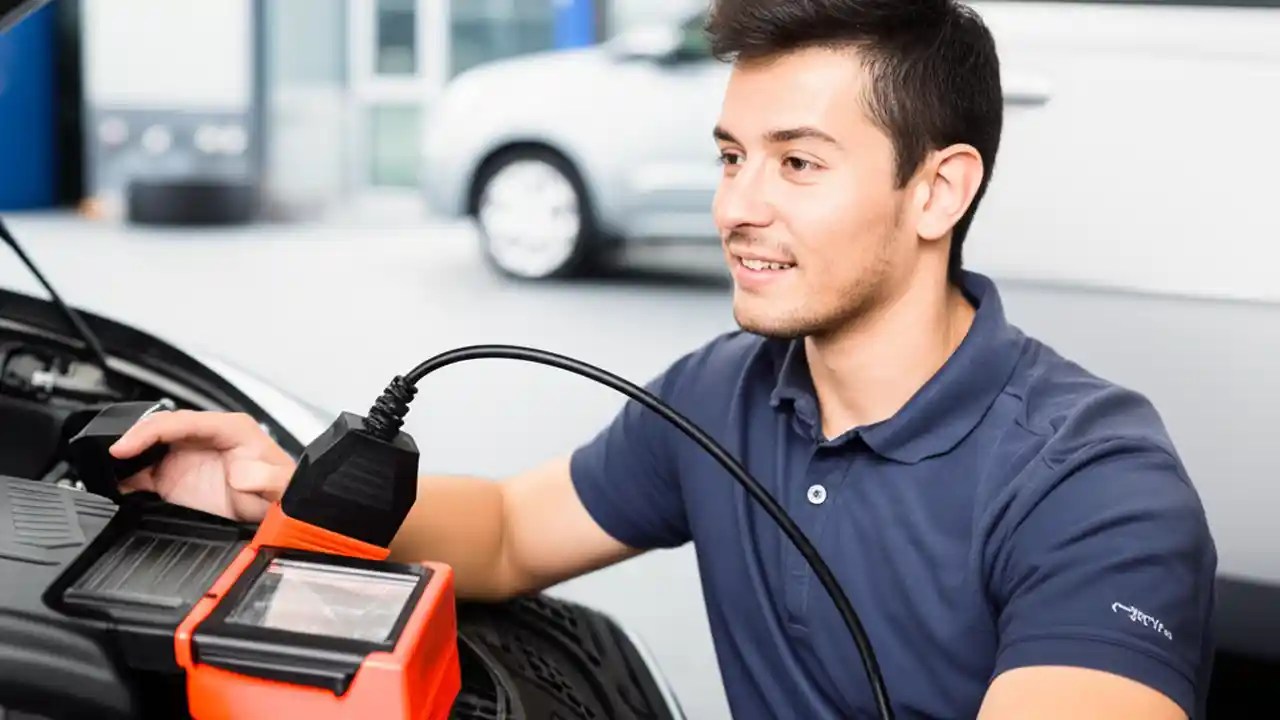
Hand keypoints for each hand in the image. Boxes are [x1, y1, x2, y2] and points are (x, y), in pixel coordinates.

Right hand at [108, 410, 295, 522]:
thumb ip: (269, 479)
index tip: (126, 445)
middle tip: (110, 455)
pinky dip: (125, 476)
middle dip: (133, 437)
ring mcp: (187, 456)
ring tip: (105, 468)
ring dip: (127, 454)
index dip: (151, 430)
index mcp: (230, 428)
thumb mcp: (281, 485)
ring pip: (148, 446)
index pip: (183, 420)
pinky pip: (143, 471)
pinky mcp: (175, 478)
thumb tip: (244, 474)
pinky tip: (111, 483)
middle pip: (160, 428)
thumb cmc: (281, 491)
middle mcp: (204, 437)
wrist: (276, 515)